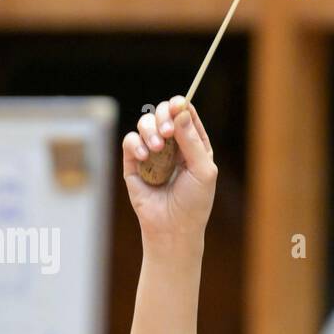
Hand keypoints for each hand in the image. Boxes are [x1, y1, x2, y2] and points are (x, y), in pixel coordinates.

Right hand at [122, 96, 216, 251]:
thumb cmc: (194, 202)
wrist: (173, 229)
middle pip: (163, 114)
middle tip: (168, 131)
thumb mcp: (203, 170)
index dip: (180, 106)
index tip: (177, 105)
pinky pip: (130, 141)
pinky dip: (136, 143)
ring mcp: (152, 153)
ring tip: (157, 147)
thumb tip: (181, 111)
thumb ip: (193, 141)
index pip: (185, 115)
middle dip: (163, 116)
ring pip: (145, 123)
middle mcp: (173, 145)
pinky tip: (144, 155)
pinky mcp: (134, 163)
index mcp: (194, 144)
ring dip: (150, 129)